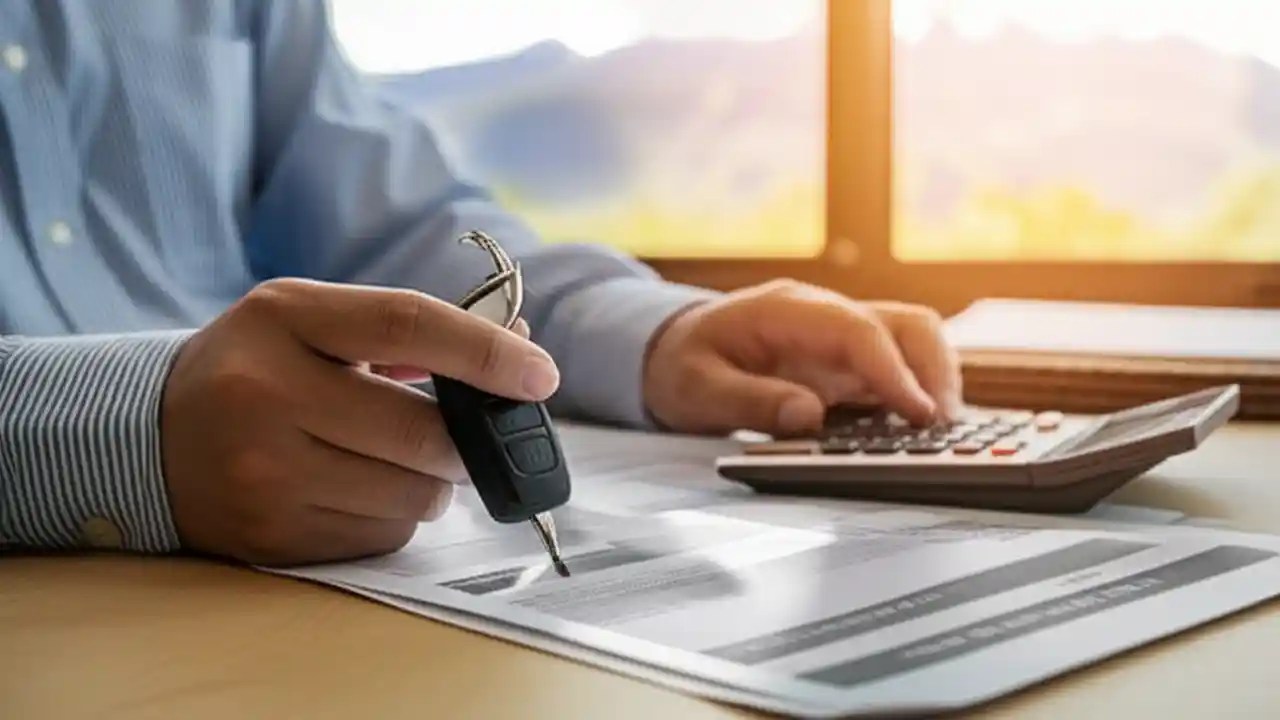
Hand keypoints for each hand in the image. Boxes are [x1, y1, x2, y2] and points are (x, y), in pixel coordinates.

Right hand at [161, 278, 559, 565]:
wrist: (149, 439)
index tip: (541, 375)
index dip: (487, 352)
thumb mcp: (311, 320)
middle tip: (463, 440)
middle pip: (420, 433)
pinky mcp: (270, 538)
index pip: (408, 323)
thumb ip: (409, 328)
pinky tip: (358, 491)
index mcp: (284, 319)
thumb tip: (521, 342)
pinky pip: (381, 537)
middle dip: (464, 443)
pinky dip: (393, 517)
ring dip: (431, 484)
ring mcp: (264, 475)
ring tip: (395, 462)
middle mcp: (266, 395)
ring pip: (411, 496)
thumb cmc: (254, 368)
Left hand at [643, 280, 960, 435]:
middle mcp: (825, 315)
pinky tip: (918, 433)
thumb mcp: (696, 389)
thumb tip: (808, 416)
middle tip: (942, 428)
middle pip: (906, 324)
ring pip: (913, 341)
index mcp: (788, 310)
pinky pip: (899, 368)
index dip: (893, 371)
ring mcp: (841, 337)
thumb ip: (749, 402)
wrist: (673, 348)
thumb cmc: (683, 364)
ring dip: (935, 381)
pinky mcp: (847, 363)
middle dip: (935, 371)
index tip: (918, 412)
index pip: (858, 330)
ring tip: (939, 433)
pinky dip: (917, 395)